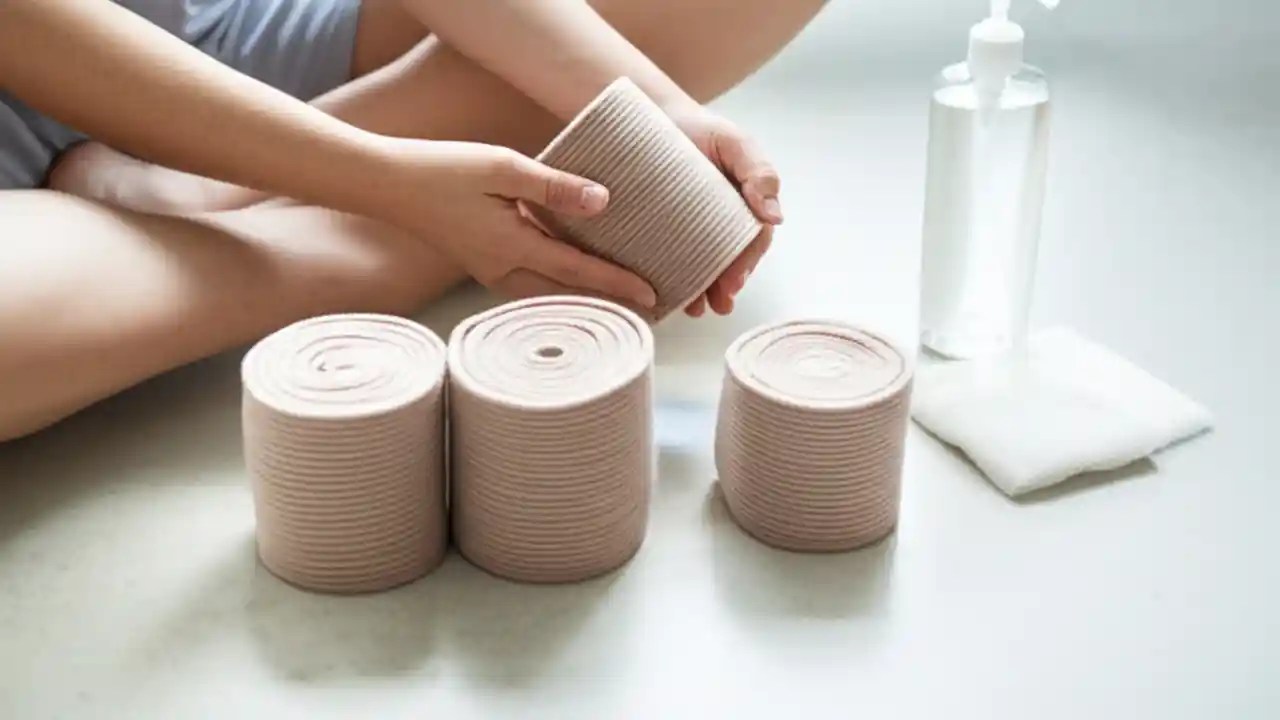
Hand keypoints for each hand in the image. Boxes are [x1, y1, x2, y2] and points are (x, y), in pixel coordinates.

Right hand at [375, 139, 656, 308]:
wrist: (388, 185)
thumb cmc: (443, 170)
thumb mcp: (502, 166)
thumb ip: (553, 186)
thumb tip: (603, 201)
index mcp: (513, 247)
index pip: (578, 271)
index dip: (619, 284)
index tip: (654, 296)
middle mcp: (504, 270)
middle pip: (569, 298)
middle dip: (610, 306)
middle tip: (652, 315)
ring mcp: (492, 272)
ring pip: (550, 298)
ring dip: (586, 303)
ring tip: (624, 307)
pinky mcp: (485, 266)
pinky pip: (533, 287)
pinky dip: (561, 291)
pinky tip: (577, 287)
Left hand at [670, 108, 781, 316]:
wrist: (651, 116)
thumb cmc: (700, 129)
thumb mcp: (736, 143)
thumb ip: (759, 173)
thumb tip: (775, 217)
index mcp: (743, 208)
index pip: (751, 243)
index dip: (744, 265)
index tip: (733, 283)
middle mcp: (719, 224)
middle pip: (728, 262)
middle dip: (724, 288)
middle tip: (717, 305)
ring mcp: (689, 230)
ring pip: (700, 267)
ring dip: (701, 292)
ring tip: (693, 310)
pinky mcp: (659, 232)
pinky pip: (668, 260)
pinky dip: (670, 280)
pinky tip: (665, 295)